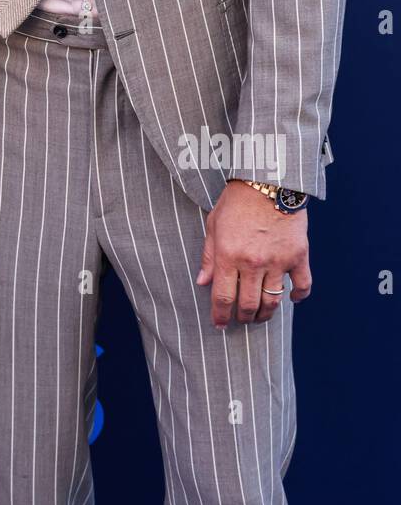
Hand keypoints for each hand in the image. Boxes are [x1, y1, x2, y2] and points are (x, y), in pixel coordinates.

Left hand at [196, 180, 310, 327]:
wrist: (269, 180)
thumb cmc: (237, 200)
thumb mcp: (214, 224)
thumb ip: (208, 255)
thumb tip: (203, 282)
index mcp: (228, 255)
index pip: (223, 297)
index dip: (220, 315)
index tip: (219, 324)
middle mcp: (252, 262)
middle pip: (248, 305)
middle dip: (242, 318)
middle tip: (241, 319)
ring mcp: (277, 261)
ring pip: (272, 300)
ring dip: (265, 314)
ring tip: (260, 316)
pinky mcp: (298, 255)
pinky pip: (302, 285)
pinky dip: (298, 296)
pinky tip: (291, 298)